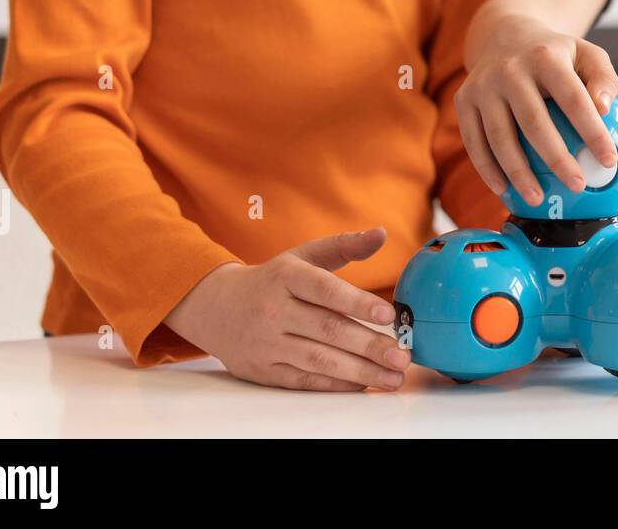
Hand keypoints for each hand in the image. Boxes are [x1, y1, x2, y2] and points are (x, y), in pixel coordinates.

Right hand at [163, 229, 410, 390]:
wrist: (216, 308)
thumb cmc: (273, 280)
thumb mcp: (303, 256)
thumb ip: (344, 245)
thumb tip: (382, 233)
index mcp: (286, 276)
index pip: (324, 290)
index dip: (357, 302)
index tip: (388, 314)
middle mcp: (273, 310)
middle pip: (326, 330)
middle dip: (368, 346)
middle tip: (402, 357)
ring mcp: (267, 343)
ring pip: (318, 360)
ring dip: (359, 372)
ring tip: (392, 378)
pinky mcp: (263, 371)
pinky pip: (304, 380)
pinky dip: (335, 384)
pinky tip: (363, 385)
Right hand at [456, 13, 617, 204]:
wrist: (504, 35)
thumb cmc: (554, 55)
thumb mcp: (586, 54)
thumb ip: (603, 78)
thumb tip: (604, 108)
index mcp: (545, 57)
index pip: (573, 98)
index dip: (592, 131)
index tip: (609, 161)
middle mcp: (509, 69)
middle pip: (533, 121)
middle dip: (556, 158)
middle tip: (576, 185)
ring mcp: (482, 85)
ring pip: (499, 136)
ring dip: (518, 172)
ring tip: (538, 199)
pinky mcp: (463, 100)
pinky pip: (474, 141)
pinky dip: (487, 169)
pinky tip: (504, 190)